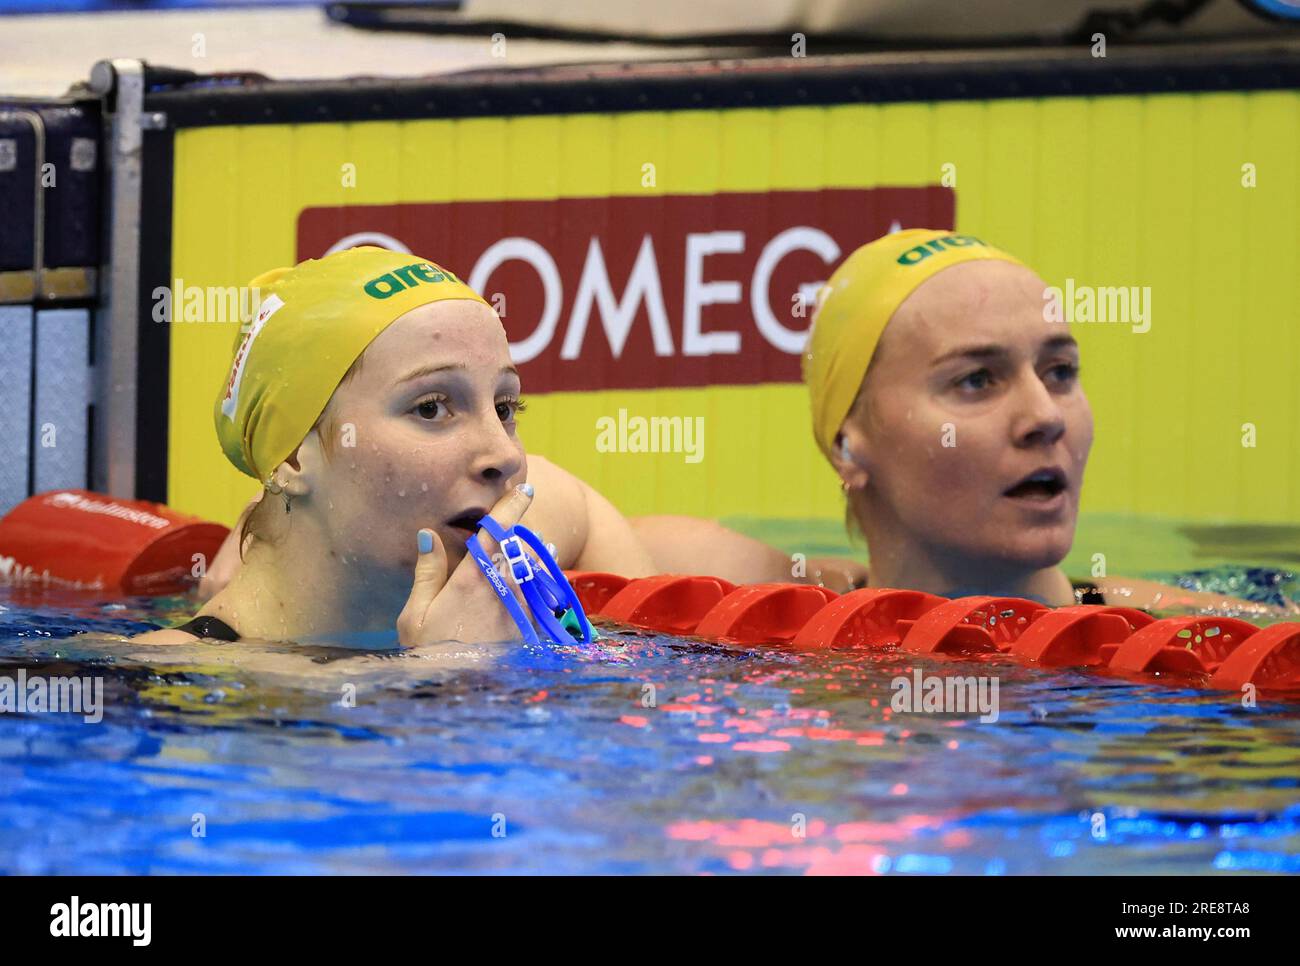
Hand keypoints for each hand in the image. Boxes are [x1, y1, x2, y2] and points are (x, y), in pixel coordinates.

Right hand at [396, 483, 535, 645]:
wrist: (457, 693)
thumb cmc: (428, 653)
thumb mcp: (415, 615)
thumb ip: (426, 572)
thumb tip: (428, 534)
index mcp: (470, 580)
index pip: (497, 532)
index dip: (512, 507)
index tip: (525, 489)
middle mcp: (499, 590)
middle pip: (522, 548)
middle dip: (525, 533)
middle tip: (527, 524)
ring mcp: (517, 610)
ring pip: (537, 571)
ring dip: (539, 556)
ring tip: (543, 545)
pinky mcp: (528, 630)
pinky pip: (544, 599)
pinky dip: (547, 586)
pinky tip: (547, 583)